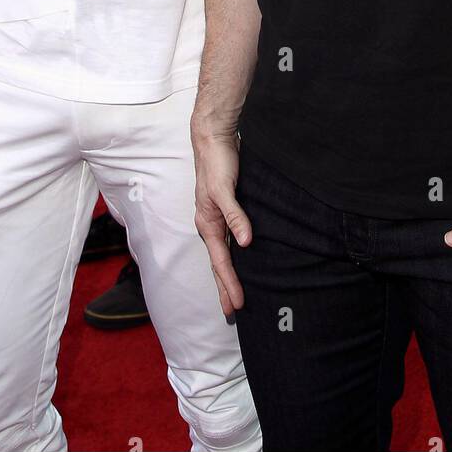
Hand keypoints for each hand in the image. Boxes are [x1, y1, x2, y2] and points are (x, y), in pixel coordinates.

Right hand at [192, 129, 250, 317]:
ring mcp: (217, 217)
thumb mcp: (225, 189)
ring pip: (223, 253)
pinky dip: (234, 253)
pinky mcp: (226, 209)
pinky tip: (241, 257)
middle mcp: (210, 224)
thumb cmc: (217, 163)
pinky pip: (229, 238)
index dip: (230, 284)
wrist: (213, 139)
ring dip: (228, 274)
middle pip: (219, 263)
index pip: (221, 262)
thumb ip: (235, 215)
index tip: (237, 305)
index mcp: (207, 223)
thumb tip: (244, 242)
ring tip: (235, 293)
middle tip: (233, 312)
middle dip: (225, 287)